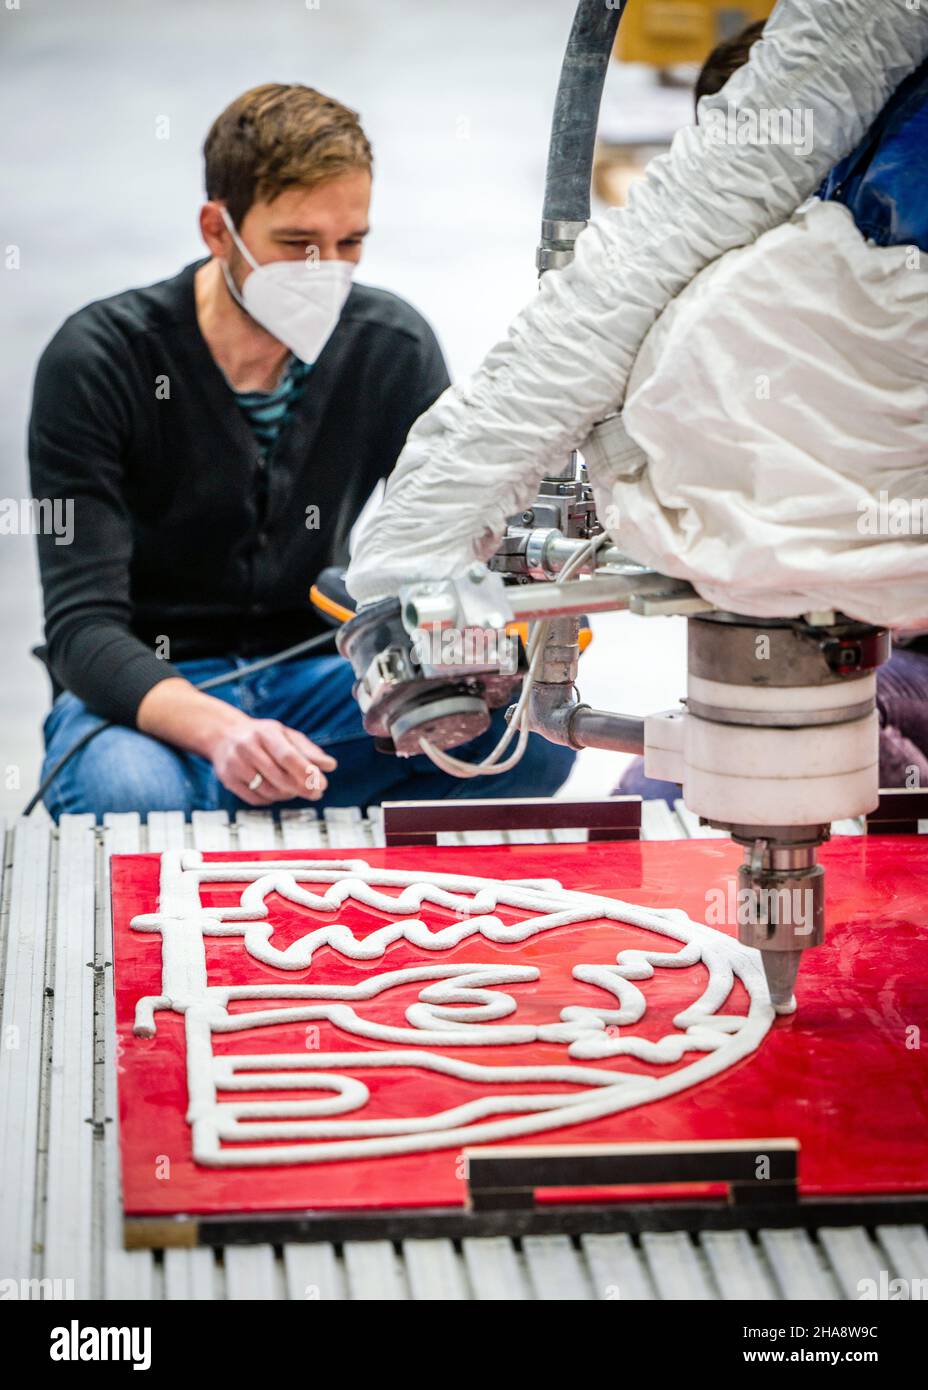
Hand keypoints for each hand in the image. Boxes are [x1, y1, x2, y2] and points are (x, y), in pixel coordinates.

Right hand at [208, 716, 336, 805]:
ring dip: (287, 795)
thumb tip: (331, 766)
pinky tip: (278, 792)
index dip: (306, 772)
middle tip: (316, 794)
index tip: (322, 785)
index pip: (288, 756)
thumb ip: (309, 750)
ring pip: (268, 790)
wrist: (224, 735)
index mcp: (265, 733)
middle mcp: (247, 747)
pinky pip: (255, 799)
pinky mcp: (228, 780)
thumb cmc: (262, 736)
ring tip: (296, 790)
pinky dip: (271, 799)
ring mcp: (235, 764)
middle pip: (278, 776)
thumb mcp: (286, 735)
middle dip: (301, 788)